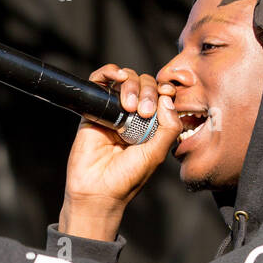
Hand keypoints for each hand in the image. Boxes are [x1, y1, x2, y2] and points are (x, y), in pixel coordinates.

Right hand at [58, 66, 181, 237]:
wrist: (97, 191)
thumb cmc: (126, 179)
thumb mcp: (156, 154)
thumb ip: (168, 127)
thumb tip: (167, 98)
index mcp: (151, 126)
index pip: (161, 96)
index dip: (165, 90)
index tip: (168, 93)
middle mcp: (133, 116)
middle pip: (145, 84)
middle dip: (148, 91)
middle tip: (144, 111)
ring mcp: (113, 111)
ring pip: (125, 80)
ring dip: (131, 85)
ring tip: (128, 106)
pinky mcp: (94, 109)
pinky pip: (100, 81)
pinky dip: (109, 71)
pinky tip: (118, 77)